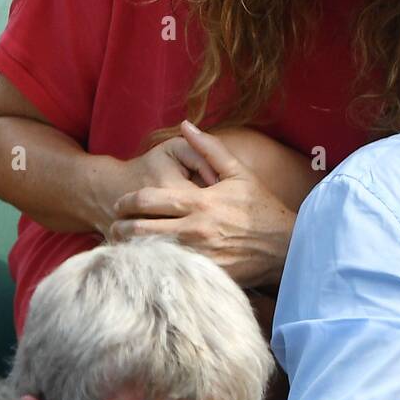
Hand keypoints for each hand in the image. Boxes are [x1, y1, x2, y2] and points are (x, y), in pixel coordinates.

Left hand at [109, 121, 296, 288]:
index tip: (120, 204)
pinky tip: (146, 264)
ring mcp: (197, 255)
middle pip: (139, 229)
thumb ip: (210, 148)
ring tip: (123, 246)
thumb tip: (186, 125)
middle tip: (114, 226)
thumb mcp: (239, 173)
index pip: (147, 199)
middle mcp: (194, 229)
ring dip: (130, 249)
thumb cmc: (261, 208)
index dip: (126, 201)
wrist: (285, 247)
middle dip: (120, 227)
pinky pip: (166, 271)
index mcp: (198, 202)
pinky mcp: (203, 274)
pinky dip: (152, 267)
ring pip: (148, 253)